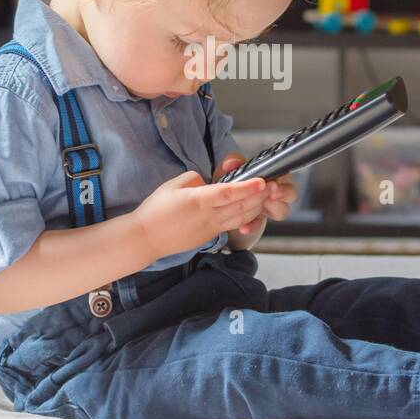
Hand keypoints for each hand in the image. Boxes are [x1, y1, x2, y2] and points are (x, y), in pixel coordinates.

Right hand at [133, 169, 266, 259]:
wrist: (146, 238)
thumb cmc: (156, 210)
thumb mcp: (173, 185)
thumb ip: (195, 180)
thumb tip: (208, 183)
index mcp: (198, 201)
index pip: (229, 193)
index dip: (248, 187)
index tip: (262, 181)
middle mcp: (208, 216)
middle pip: (240, 206)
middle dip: (259, 196)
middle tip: (273, 186)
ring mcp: (210, 229)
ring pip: (240, 217)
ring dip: (256, 207)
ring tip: (266, 197)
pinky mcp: (209, 236)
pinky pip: (232, 225)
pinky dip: (245, 217)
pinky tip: (251, 210)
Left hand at [213, 154, 298, 234]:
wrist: (224, 199)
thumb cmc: (234, 180)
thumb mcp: (232, 168)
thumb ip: (233, 162)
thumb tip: (232, 163)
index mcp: (274, 175)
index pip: (286, 176)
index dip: (282, 180)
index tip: (274, 184)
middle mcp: (276, 192)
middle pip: (291, 194)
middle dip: (283, 194)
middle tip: (271, 195)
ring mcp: (269, 207)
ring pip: (282, 211)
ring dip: (272, 209)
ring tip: (258, 208)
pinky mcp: (258, 220)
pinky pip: (260, 225)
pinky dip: (252, 226)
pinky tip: (244, 227)